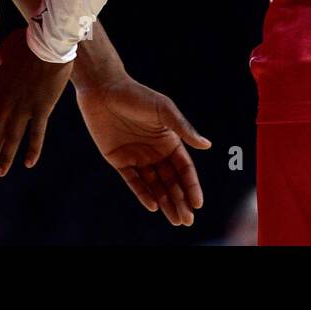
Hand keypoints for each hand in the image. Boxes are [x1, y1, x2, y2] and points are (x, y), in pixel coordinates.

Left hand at [0, 28, 73, 175]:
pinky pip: (36, 132)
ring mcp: (25, 105)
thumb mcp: (6, 48)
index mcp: (1, 86)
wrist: (49, 41)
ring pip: (13, 135)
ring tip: (1, 172)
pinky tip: (28, 163)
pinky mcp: (42, 107)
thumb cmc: (28, 41)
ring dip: (6, 155)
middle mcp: (9, 100)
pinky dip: (32, 148)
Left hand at [77, 77, 210, 225]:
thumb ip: (183, 129)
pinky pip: (133, 181)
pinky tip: (153, 205)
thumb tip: (207, 145)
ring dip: (165, 202)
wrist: (103, 89)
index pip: (184, 168)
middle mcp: (155, 151)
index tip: (198, 203)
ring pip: (155, 185)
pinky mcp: (119, 160)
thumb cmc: (137, 95)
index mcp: (170, 140)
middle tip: (188, 220)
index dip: (191, 186)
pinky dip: (143, 193)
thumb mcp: (163, 110)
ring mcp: (137, 157)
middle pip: (171, 181)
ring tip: (175, 220)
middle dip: (181, 200)